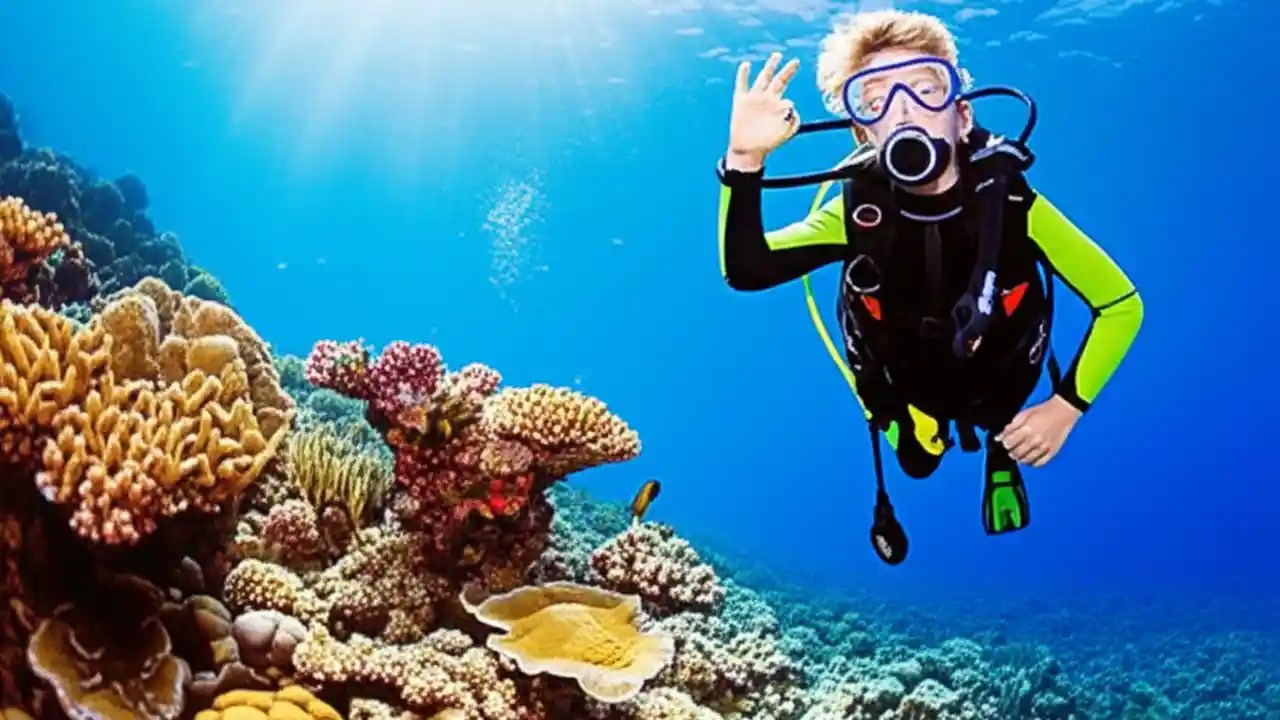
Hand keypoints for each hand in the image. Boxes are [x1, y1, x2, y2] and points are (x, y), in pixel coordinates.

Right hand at [725, 52, 801, 170]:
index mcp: (778, 107)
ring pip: (763, 78)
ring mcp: (755, 98)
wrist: (748, 150)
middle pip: (779, 81)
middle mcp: (768, 100)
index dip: (787, 108)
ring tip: (777, 55)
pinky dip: (743, 74)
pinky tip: (746, 64)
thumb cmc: (767, 144)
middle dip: (788, 71)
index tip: (784, 116)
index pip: (788, 101)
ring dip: (770, 66)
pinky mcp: (741, 101)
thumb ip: (793, 121)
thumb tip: (791, 106)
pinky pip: (742, 84)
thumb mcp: (786, 133)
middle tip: (796, 62)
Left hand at [994, 394, 1082, 467]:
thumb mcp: (1024, 414)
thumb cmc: (1043, 411)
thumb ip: (1010, 427)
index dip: (1005, 443)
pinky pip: (1040, 463)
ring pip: (1027, 460)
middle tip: (1012, 449)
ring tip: (1019, 454)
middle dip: (1011, 452)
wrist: (1063, 411)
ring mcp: (1045, 447)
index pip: (1009, 443)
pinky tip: (1030, 459)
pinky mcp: (1053, 451)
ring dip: (1020, 458)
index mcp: (1027, 430)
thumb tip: (999, 437)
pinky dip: (1033, 463)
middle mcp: (1035, 440)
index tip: (1006, 442)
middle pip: (1016, 453)